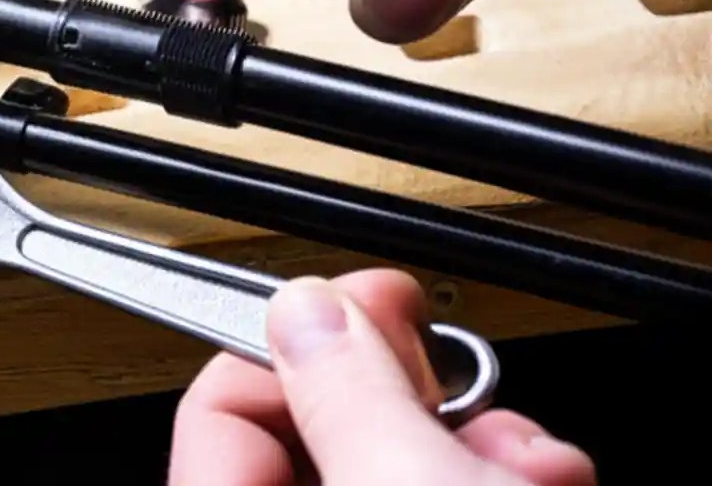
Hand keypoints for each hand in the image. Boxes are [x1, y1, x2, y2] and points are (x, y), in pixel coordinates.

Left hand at [167, 269, 597, 484]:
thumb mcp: (400, 480)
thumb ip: (346, 387)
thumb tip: (311, 308)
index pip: (221, 405)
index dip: (293, 341)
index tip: (364, 299)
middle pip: (320, 432)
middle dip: (408, 392)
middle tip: (447, 362)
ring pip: (400, 468)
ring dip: (480, 445)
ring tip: (527, 457)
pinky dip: (504, 482)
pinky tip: (546, 480)